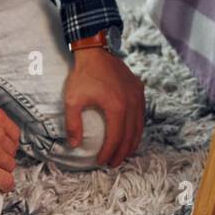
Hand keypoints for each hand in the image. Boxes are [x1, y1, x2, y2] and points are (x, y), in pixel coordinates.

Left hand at [64, 50, 145, 167]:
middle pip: (130, 135)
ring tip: (123, 154)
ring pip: (139, 126)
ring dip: (132, 142)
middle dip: (122, 153)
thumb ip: (73, 124)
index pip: (116, 137)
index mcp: (117, 107)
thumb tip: (74, 145)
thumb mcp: (72, 100)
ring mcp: (138, 95)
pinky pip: (141, 114)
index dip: (109, 152)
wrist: (96, 51)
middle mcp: (132, 103)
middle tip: (113, 163)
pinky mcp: (139, 89)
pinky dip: (137, 127)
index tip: (101, 161)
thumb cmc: (83, 76)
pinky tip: (130, 134)